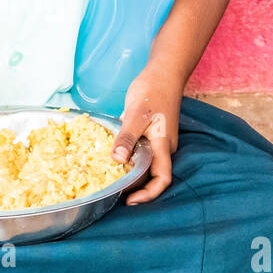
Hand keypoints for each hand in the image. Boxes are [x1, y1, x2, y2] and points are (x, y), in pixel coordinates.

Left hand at [110, 66, 183, 205]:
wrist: (163, 71)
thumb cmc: (153, 91)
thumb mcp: (136, 115)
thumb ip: (127, 137)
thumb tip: (117, 160)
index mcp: (163, 146)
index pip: (161, 179)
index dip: (148, 194)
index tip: (129, 201)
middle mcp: (162, 147)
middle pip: (151, 176)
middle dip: (135, 187)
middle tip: (112, 191)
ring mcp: (157, 140)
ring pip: (144, 164)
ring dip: (130, 173)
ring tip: (109, 177)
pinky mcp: (150, 132)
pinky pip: (140, 151)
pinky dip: (128, 158)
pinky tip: (111, 156)